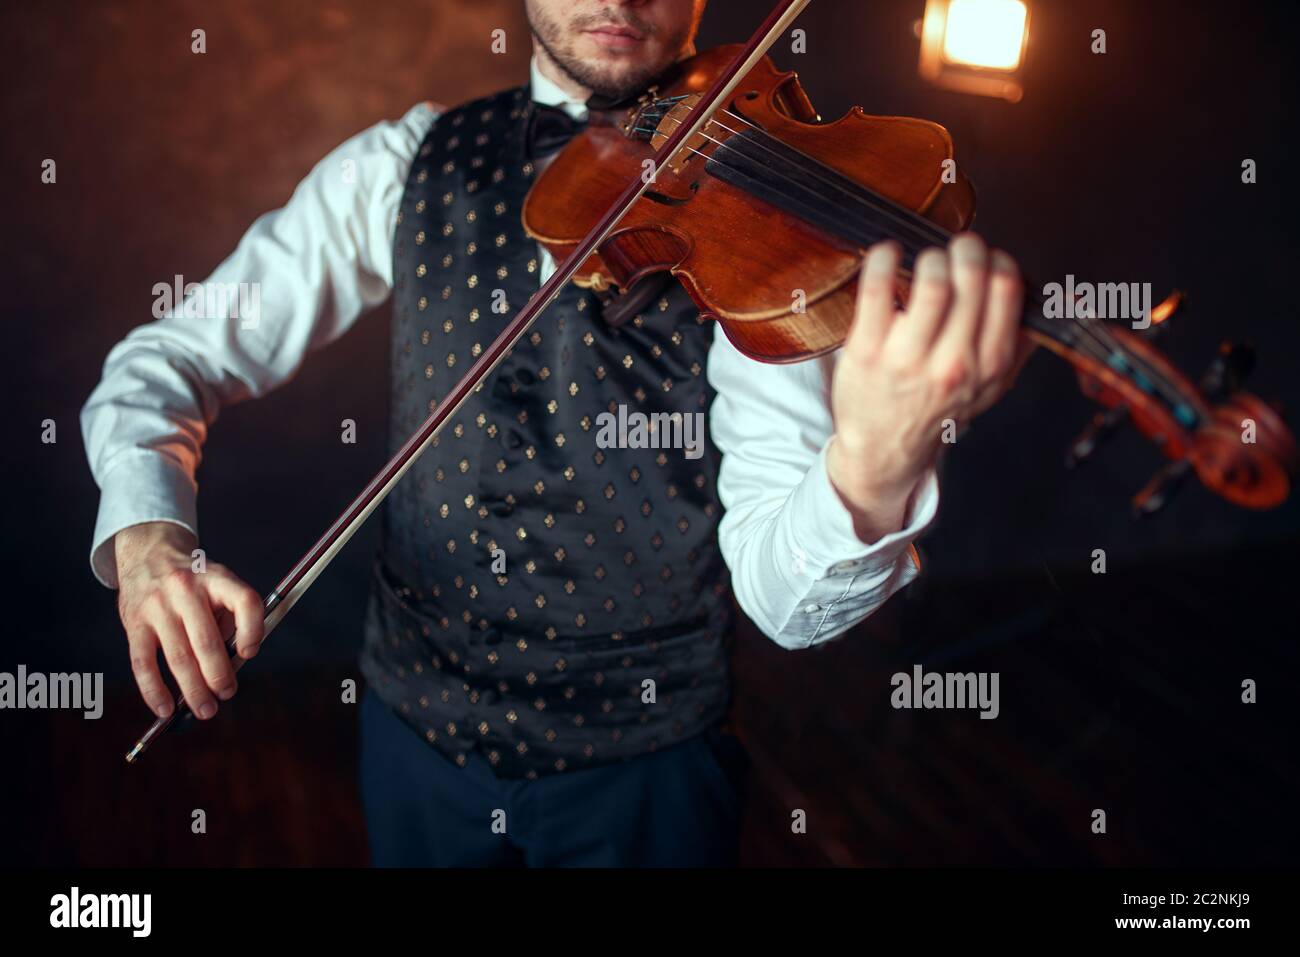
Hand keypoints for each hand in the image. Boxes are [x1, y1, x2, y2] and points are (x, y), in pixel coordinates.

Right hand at [114, 522, 264, 718]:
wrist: (149, 553)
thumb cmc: (194, 582)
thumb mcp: (218, 585)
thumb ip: (230, 620)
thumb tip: (233, 667)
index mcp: (217, 577)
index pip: (245, 601)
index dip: (253, 630)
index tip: (250, 653)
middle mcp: (186, 588)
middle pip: (207, 640)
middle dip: (220, 675)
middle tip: (227, 694)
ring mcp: (157, 605)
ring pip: (178, 656)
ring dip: (193, 689)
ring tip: (205, 709)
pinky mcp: (134, 622)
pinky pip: (143, 662)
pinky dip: (154, 690)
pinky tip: (165, 709)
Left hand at [826, 233, 1029, 540]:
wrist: (885, 450)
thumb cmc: (935, 411)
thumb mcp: (990, 389)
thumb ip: (1017, 348)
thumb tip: (1042, 302)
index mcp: (989, 365)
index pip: (1006, 290)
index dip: (998, 260)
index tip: (988, 257)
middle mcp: (953, 362)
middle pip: (970, 278)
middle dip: (966, 249)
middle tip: (958, 246)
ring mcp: (908, 357)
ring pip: (931, 281)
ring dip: (931, 256)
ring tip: (927, 260)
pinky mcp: (867, 350)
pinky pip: (877, 289)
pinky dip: (883, 260)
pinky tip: (887, 253)